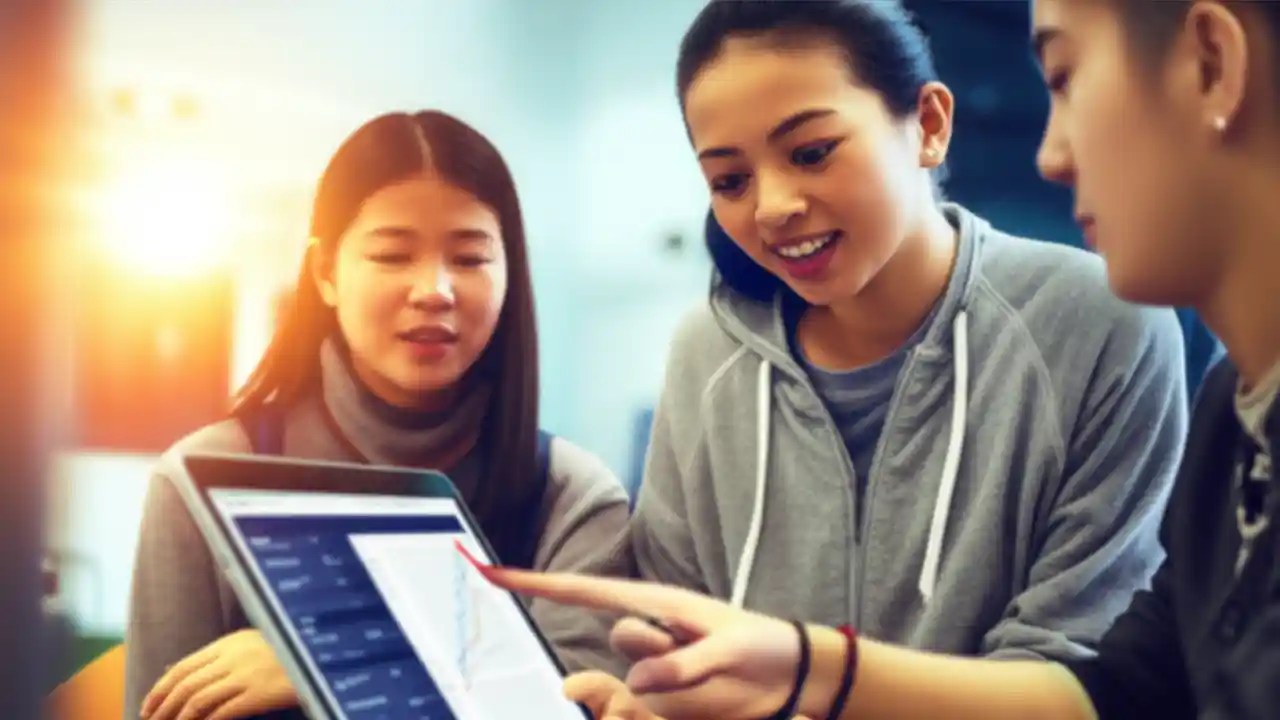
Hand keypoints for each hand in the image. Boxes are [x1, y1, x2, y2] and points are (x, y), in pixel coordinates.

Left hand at [141, 629, 297, 719]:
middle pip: (185, 684)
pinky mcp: (258, 694)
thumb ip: (219, 657)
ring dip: (177, 719)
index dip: (159, 688)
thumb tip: (175, 669)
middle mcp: (234, 656)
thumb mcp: (251, 646)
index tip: (148, 706)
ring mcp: (246, 674)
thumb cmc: (287, 655)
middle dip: (162, 707)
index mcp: (230, 642)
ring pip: (197, 700)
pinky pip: (221, 712)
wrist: (321, 658)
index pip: (183, 666)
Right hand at [472, 560, 820, 719]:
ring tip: (720, 683)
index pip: (587, 591)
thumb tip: (635, 684)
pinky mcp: (662, 699)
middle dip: (650, 662)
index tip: (491, 573)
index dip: (538, 583)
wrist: (794, 677)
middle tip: (702, 667)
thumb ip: (683, 665)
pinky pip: (639, 706)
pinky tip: (710, 696)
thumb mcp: (731, 653)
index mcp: (659, 603)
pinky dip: (662, 709)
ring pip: (632, 685)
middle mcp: (649, 633)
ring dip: (671, 693)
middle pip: (619, 646)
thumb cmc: (763, 648)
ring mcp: (654, 669)